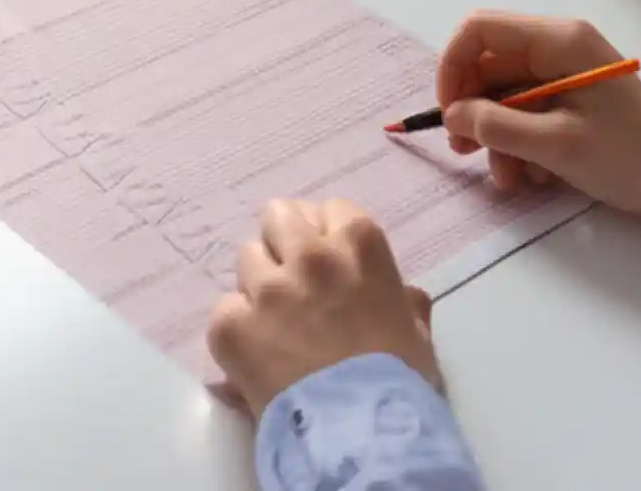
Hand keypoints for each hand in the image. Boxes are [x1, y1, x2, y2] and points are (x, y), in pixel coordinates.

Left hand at [207, 199, 440, 417]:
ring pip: (246, 257)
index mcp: (358, 245)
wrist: (358, 431)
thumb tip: (405, 296)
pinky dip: (238, 327)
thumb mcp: (416, 332)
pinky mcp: (230, 323)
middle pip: (277, 216)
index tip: (328, 258)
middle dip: (282, 240)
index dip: (327, 233)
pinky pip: (225, 308)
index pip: (330, 209)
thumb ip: (404, 301)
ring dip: (259, 282)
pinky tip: (257, 352)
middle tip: (290, 275)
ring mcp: (265, 287)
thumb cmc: (398, 380)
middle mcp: (308, 254)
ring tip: (274, 320)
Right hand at [437, 11, 640, 237]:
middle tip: (465, 153)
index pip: (479, 30)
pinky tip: (534, 178)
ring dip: (497, 138)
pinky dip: (520, 146)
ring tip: (509, 180)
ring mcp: (566, 76)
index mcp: (558, 40)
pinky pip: (527, 115)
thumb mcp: (554, 145)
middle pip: (488, 66)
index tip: (450, 114)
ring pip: (504, 97)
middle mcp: (559, 48)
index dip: (452, 68)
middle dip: (473, 111)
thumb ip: (496, 126)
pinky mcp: (573, 103)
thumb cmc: (630, 157)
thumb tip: (454, 114)